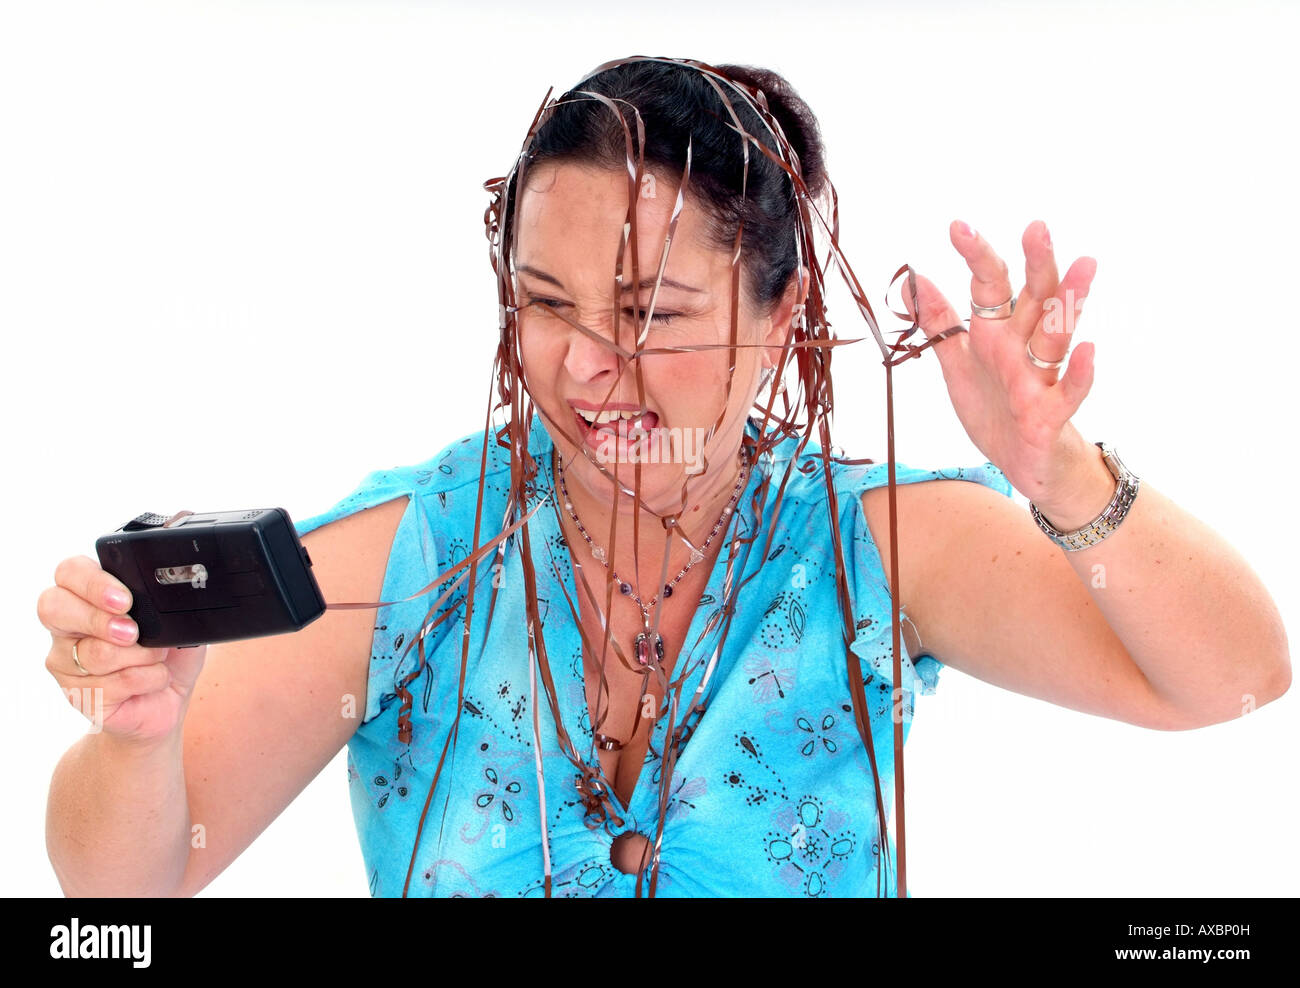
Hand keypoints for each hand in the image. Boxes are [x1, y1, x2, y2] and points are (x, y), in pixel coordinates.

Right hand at [38, 555, 207, 743]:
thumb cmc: (169, 655)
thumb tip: (171, 598)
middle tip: (133, 632)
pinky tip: (152, 680)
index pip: (69, 572)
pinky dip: (147, 680)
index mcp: (88, 596)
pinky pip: (112, 684)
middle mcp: (68, 626)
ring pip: (94, 652)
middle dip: (99, 619)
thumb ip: (167, 604)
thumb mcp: (177, 622)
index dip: (93, 583)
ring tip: (158, 659)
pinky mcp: (76, 694)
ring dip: (142, 656)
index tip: (126, 600)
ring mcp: (66, 661)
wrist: (168, 700)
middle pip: (54, 608)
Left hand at [899, 219, 1103, 511]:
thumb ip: (940, 324)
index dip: (977, 257)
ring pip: (1058, 336)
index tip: (957, 226)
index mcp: (996, 334)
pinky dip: (1079, 373)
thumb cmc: (995, 409)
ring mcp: (1041, 379)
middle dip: (1036, 264)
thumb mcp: (958, 365)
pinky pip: (1069, 392)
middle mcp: (1023, 348)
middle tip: (1038, 227)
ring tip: (1085, 266)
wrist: (1022, 464)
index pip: (990, 287)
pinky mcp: (1050, 414)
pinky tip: (1087, 350)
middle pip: (1034, 299)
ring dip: (1070, 303)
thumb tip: (913, 279)